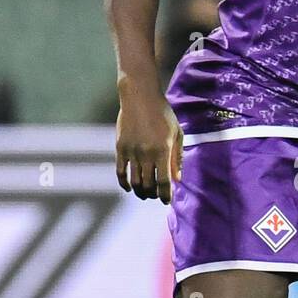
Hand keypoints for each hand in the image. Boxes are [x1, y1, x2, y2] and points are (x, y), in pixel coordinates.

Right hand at [115, 85, 182, 203]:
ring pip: (134, 182)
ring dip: (140, 192)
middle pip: (148, 185)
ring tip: (145, 193)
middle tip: (156, 196)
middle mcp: (146, 154)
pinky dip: (124, 183)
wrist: (140, 97)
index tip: (166, 201)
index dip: (166, 195)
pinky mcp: (120, 148)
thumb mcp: (177, 133)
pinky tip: (129, 188)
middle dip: (153, 195)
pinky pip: (120, 172)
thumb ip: (177, 157)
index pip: (164, 182)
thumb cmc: (163, 114)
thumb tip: (177, 179)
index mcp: (163, 150)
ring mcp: (131, 152)